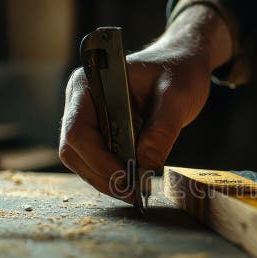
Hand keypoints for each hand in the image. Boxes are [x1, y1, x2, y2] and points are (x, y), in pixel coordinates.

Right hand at [59, 5, 231, 201]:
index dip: (99, 160)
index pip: (77, 130)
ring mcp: (90, 118)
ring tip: (138, 192)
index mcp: (90, 84)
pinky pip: (98, 160)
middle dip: (102, 175)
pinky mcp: (102, 132)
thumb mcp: (178, 97)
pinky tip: (136, 182)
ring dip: (107, 180)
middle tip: (135, 194)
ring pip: (83, 161)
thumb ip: (162, 130)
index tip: (128, 178)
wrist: (182, 63)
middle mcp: (82, 102)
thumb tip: (146, 168)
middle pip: (74, 150)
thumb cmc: (179, 71)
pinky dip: (114, 175)